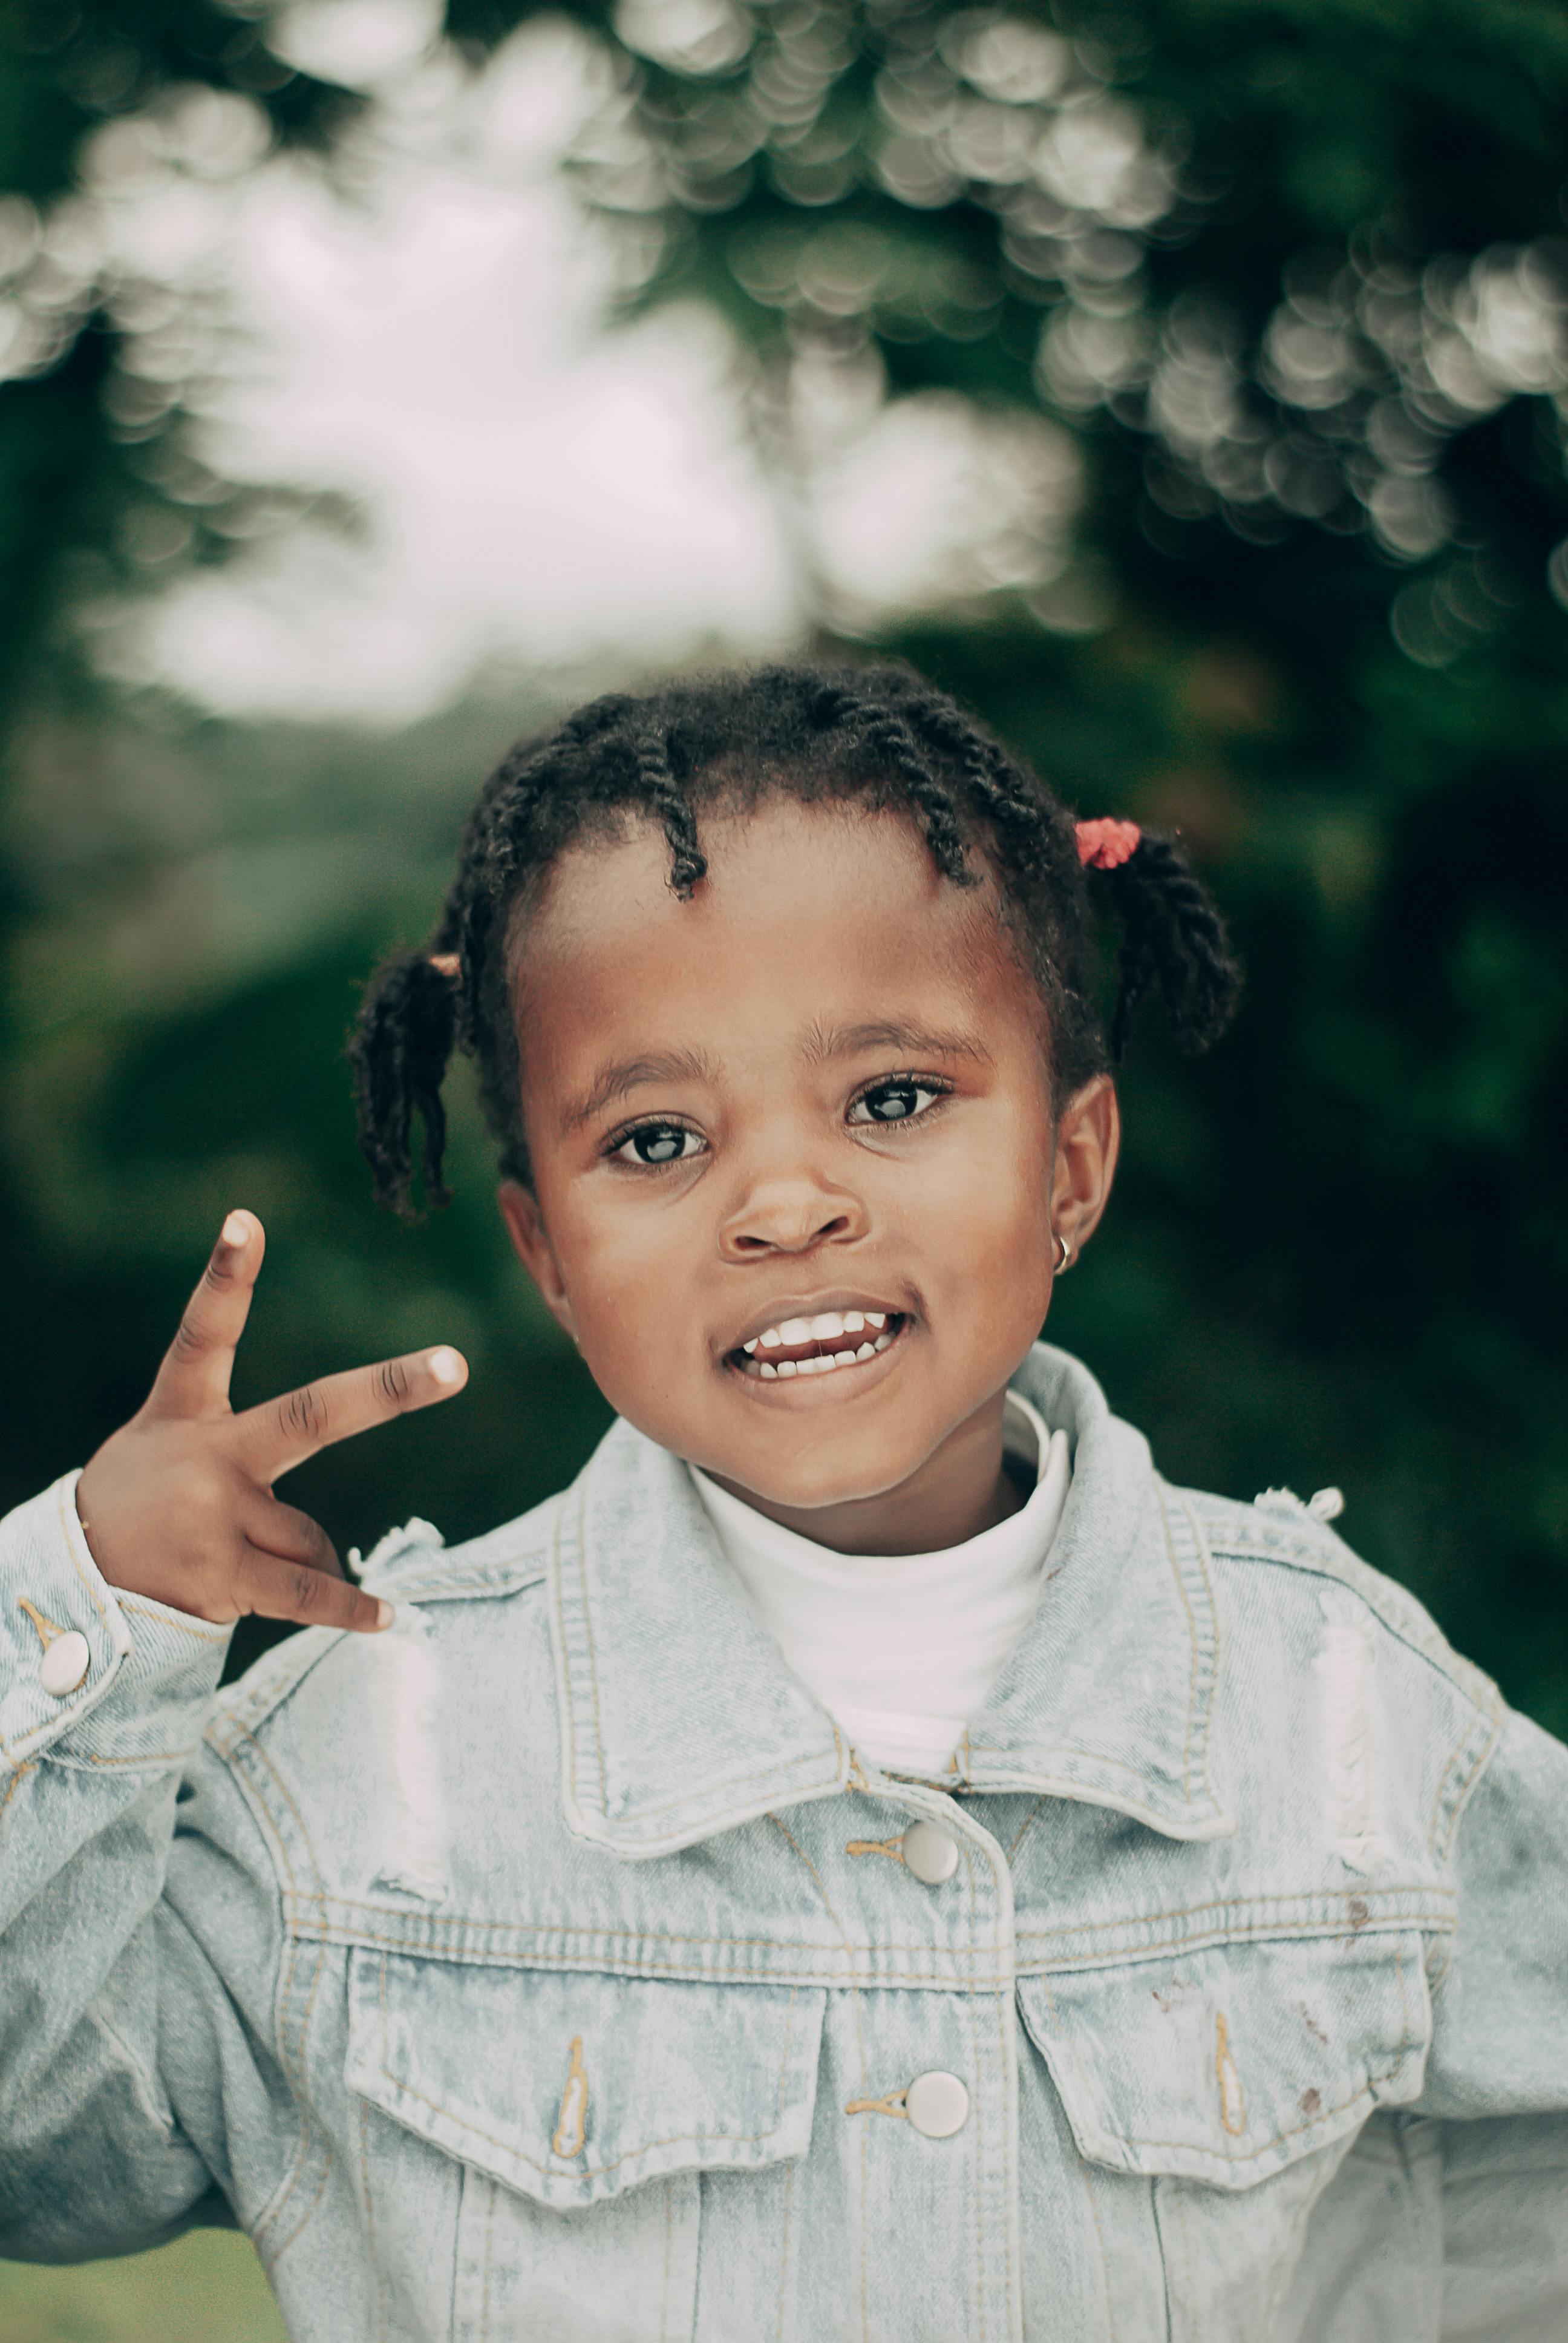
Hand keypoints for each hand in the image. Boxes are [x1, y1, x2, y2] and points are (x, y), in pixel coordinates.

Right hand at [74, 1211, 467, 1633]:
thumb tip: (327, 1541)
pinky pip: (309, 1593)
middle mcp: (204, 1457)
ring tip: (238, 1561)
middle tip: (457, 1363)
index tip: (245, 1220)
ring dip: (301, 1557)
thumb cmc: (139, 1505)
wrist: (73, 1589)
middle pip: (312, 1415)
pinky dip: (349, 1608)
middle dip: (391, 1389)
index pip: (204, 1333)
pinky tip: (385, 1618)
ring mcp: (213, 1516)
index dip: (224, 1276)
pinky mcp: (223, 1575)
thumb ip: (237, 1454)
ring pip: (314, 1536)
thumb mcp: (161, 1447)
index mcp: (183, 1411)